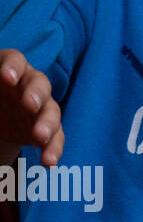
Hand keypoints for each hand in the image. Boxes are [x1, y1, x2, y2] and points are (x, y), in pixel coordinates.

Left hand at [0, 49, 63, 167]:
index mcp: (8, 69)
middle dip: (37, 93)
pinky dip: (53, 148)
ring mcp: (39, 106)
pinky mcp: (44, 128)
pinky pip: (55, 137)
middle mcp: (27, 85)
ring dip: (48, 124)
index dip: (13, 66)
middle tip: (30, 105)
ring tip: (40, 137)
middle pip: (39, 83)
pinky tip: (49, 161)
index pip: (15, 60)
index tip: (7, 77)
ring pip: (51, 111)